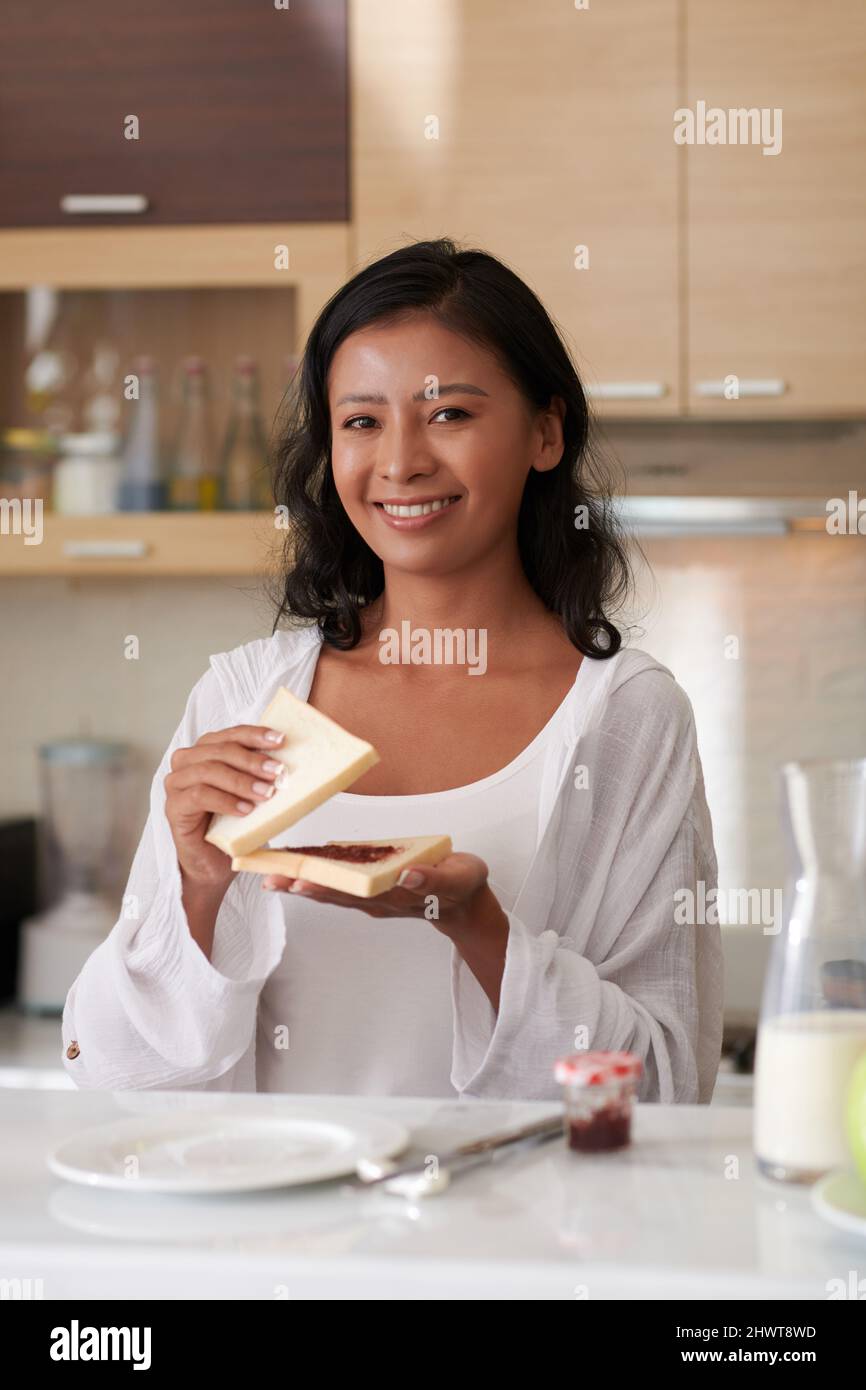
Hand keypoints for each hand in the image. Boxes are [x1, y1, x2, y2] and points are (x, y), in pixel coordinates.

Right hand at [164, 724, 285, 889]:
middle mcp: (187, 762)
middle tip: (278, 772)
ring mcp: (177, 784)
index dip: (255, 735)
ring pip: (208, 770)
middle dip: (252, 759)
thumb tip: (290, 762)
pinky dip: (225, 801)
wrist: (215, 863)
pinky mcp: (173, 807)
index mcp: (206, 751)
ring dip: (241, 781)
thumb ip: (261, 775)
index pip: (231, 734)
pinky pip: (198, 796)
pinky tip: (245, 810)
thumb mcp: (252, 794)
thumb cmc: (233, 825)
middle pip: (220, 749)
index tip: (281, 740)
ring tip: (265, 794)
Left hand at [261, 851, 498, 931]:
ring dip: (303, 885)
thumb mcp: (458, 878)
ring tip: (273, 879)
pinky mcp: (373, 893)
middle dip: (302, 886)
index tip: (301, 882)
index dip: (327, 886)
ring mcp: (374, 899)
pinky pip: (341, 887)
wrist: (465, 902)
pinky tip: (299, 874)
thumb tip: (406, 874)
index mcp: (397, 895)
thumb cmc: (461, 886)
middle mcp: (379, 901)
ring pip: (333, 892)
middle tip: (271, 880)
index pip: (355, 891)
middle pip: (335, 894)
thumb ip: (433, 879)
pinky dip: (318, 880)